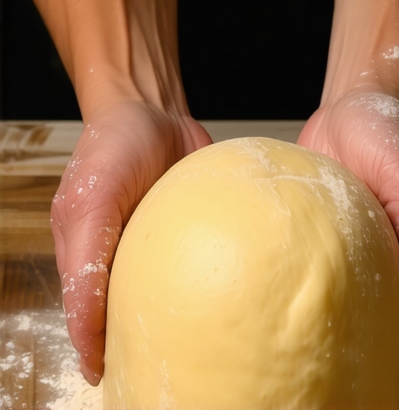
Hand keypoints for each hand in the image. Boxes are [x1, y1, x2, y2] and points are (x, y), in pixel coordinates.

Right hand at [50, 100, 211, 384]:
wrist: (153, 110)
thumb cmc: (114, 146)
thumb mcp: (93, 199)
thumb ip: (86, 257)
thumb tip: (86, 322)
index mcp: (85, 251)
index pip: (86, 312)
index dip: (96, 347)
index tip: (115, 376)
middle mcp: (117, 251)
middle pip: (123, 305)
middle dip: (136, 336)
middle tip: (162, 367)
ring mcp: (153, 240)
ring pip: (162, 287)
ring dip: (175, 313)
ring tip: (196, 345)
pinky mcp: (185, 227)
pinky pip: (194, 259)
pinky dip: (206, 279)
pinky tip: (224, 296)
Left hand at [298, 89, 398, 375]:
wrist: (352, 104)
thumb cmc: (387, 132)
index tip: (396, 371)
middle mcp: (387, 241)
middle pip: (385, 295)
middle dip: (372, 330)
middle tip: (350, 368)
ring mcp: (354, 232)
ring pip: (348, 280)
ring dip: (336, 308)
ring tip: (315, 347)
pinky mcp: (325, 221)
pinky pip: (317, 254)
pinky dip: (306, 275)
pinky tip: (286, 294)